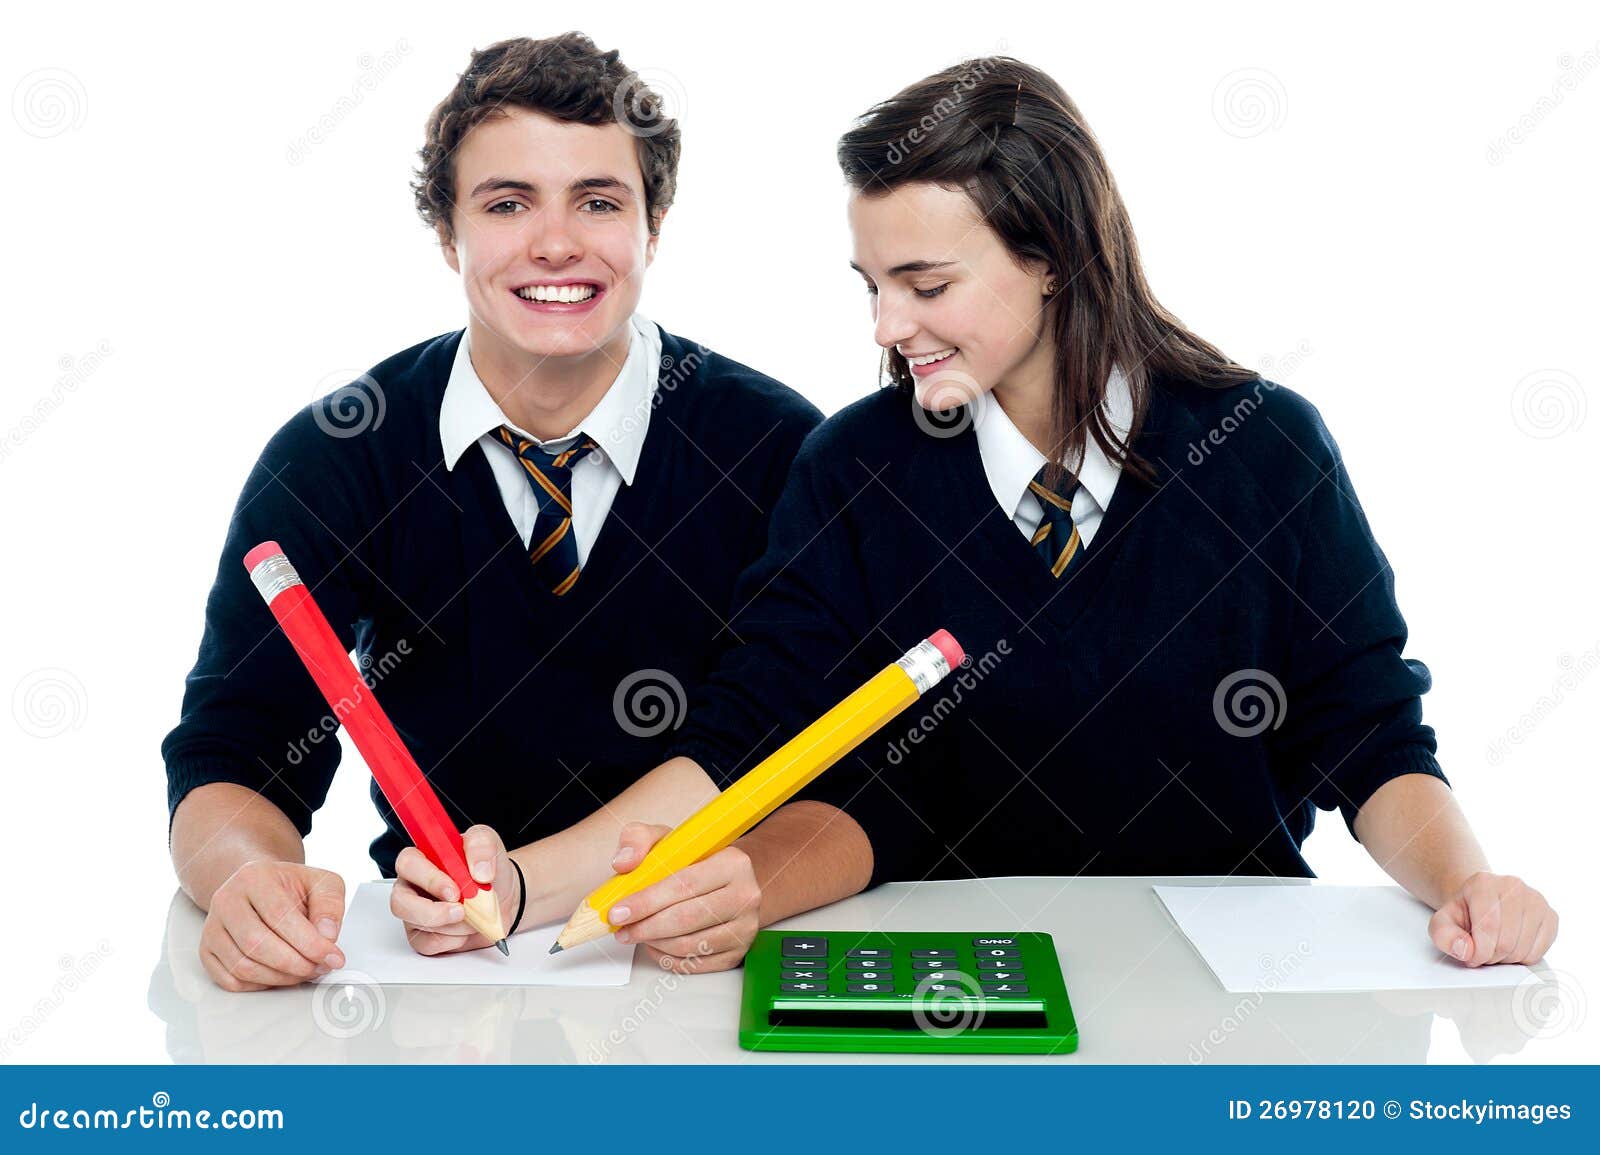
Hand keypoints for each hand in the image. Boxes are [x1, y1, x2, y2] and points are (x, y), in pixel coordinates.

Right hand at [199, 860, 346, 990]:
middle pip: (256, 943)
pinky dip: (259, 985)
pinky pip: (230, 980)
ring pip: (242, 965)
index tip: (332, 956)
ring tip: (304, 971)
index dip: (309, 942)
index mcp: (254, 877)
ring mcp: (212, 927)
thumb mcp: (321, 882)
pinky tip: (280, 976)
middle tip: (319, 968)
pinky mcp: (207, 951)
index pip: (279, 915)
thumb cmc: (290, 887)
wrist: (260, 887)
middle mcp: (226, 900)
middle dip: (295, 964)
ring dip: (279, 978)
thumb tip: (327, 935)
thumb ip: (330, 904)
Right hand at [391, 825, 519, 955]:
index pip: (408, 864)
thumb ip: (482, 846)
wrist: (504, 898)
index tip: (454, 890)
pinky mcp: (423, 935)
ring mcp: (416, 912)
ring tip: (475, 916)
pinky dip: (454, 940)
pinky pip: (430, 943)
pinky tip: (466, 929)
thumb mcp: (490, 843)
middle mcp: (413, 885)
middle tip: (461, 911)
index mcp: (423, 858)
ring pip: (417, 925)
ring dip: (453, 925)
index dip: (428, 879)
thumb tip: (479, 870)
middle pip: (400, 902)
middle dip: (432, 911)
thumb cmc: (488, 870)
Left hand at [603, 821, 761, 972]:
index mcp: (733, 862)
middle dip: (645, 927)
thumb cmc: (694, 862)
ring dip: (654, 943)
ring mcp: (745, 928)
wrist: (726, 882)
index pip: (684, 885)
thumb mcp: (667, 840)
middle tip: (621, 929)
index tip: (618, 912)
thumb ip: (638, 839)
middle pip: (686, 919)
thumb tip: (623, 862)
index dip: (646, 901)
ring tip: (637, 933)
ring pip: (689, 946)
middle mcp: (746, 896)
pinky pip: (695, 964)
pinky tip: (656, 944)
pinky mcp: (738, 952)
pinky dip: (668, 958)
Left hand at [1429, 871, 1557, 966]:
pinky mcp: (1551, 916)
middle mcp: (1514, 886)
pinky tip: (1511, 945)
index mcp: (1484, 883)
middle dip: (1491, 956)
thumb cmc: (1465, 912)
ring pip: (1523, 949)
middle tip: (1482, 951)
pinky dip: (1522, 958)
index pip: (1488, 926)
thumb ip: (1443, 935)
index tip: (1471, 956)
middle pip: (1506, 941)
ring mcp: (1536, 900)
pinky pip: (1538, 953)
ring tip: (1494, 946)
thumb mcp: (1443, 921)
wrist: (1483, 902)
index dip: (1478, 951)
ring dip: (1506, 958)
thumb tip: (1464, 949)